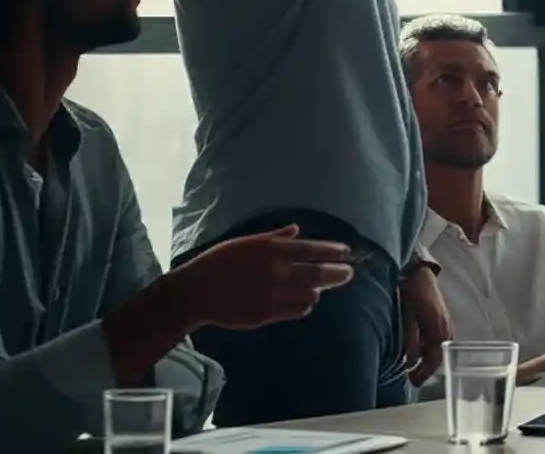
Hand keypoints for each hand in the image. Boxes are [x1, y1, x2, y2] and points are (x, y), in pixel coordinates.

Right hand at [176, 225, 353, 329]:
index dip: (332, 251)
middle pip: (317, 274)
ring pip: (311, 294)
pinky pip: (298, 311)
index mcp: (270, 251)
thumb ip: (275, 238)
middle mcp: (275, 272)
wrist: (196, 292)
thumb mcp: (246, 243)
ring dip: (319, 290)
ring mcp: (272, 295)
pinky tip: (305, 300)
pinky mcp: (267, 315)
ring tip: (321, 287)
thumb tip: (297, 230)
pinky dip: (305, 305)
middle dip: (338, 273)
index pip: (311, 250)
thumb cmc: (220, 262)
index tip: (347, 252)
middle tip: (349, 273)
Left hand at [400, 267, 453, 385]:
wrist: (418, 270)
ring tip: (413, 364)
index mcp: (439, 331)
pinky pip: (438, 339)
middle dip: (426, 369)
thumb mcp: (408, 319)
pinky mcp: (443, 318)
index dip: (423, 374)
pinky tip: (418, 347)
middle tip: (411, 377)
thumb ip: (411, 342)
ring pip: (439, 349)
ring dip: (427, 358)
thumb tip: (410, 363)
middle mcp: (447, 329)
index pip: (434, 361)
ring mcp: (447, 323)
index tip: (412, 382)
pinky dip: (429, 347)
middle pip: (438, 357)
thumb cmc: (411, 292)